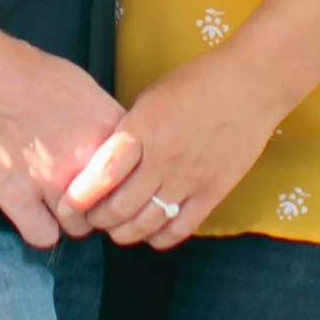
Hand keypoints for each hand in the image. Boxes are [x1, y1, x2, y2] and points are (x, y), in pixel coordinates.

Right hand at [0, 0, 126, 249]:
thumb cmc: (21, 67)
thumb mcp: (79, 83)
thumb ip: (101, 119)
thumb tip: (115, 141)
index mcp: (104, 128)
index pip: (134, 176)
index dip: (119, 179)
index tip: (106, 179)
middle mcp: (83, 159)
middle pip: (109, 207)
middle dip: (96, 204)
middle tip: (78, 192)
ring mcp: (49, 181)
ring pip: (78, 227)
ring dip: (68, 218)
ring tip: (52, 200)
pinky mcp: (15, 196)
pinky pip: (43, 236)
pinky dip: (37, 228)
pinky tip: (30, 211)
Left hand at [62, 53, 281, 247]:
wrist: (251, 85)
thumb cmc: (198, 82)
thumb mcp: (152, 97)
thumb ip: (129, 131)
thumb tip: (105, 161)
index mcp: (143, 128)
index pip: (102, 173)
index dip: (80, 196)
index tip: (67, 204)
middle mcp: (163, 159)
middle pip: (119, 208)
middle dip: (98, 219)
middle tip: (92, 218)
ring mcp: (189, 179)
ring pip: (145, 225)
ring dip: (124, 232)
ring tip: (117, 228)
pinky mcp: (213, 193)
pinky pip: (179, 229)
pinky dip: (159, 238)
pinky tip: (150, 232)